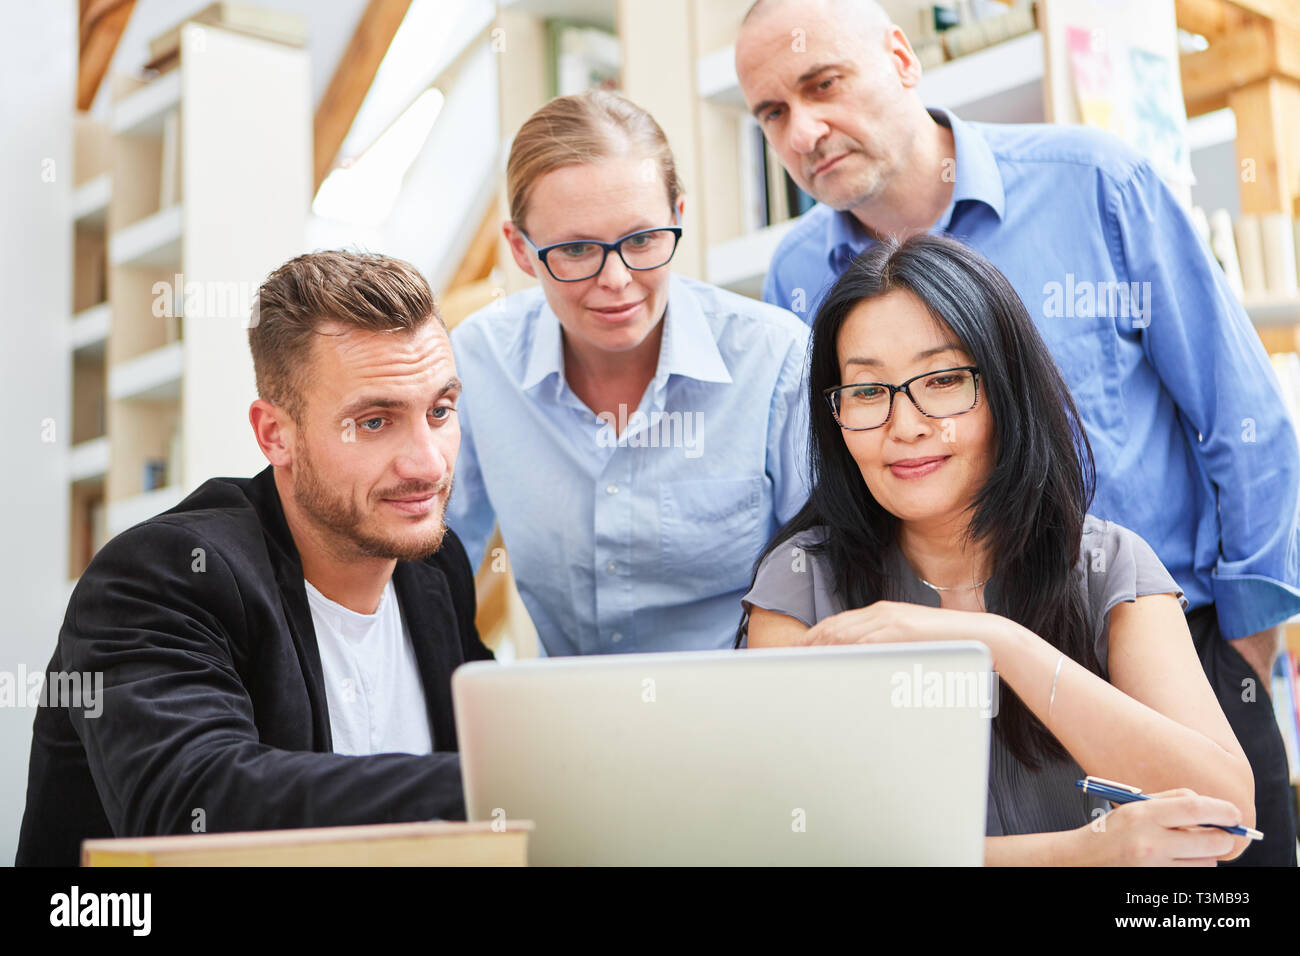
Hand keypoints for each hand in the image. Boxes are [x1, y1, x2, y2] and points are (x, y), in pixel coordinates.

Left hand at [802, 601, 1012, 665]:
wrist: (983, 636)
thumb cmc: (947, 646)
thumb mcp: (910, 643)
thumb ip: (886, 648)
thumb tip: (864, 663)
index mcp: (882, 613)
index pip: (839, 624)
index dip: (815, 637)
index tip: (797, 651)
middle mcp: (882, 612)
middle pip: (835, 627)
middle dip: (809, 643)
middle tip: (789, 660)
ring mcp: (892, 619)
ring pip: (846, 633)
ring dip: (821, 649)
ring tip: (802, 664)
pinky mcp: (902, 630)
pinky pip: (868, 642)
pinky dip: (847, 651)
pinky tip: (834, 662)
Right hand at [1072, 789, 1243, 865]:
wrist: (1081, 859)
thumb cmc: (1112, 829)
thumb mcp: (1135, 806)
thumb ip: (1172, 801)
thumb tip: (1212, 809)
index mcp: (1143, 814)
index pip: (1195, 808)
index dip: (1223, 810)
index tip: (1235, 814)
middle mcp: (1150, 842)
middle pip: (1211, 841)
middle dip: (1223, 837)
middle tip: (1222, 834)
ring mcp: (1154, 867)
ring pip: (1206, 863)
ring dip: (1205, 856)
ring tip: (1186, 850)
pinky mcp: (1158, 883)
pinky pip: (1193, 876)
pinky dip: (1192, 868)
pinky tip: (1176, 861)